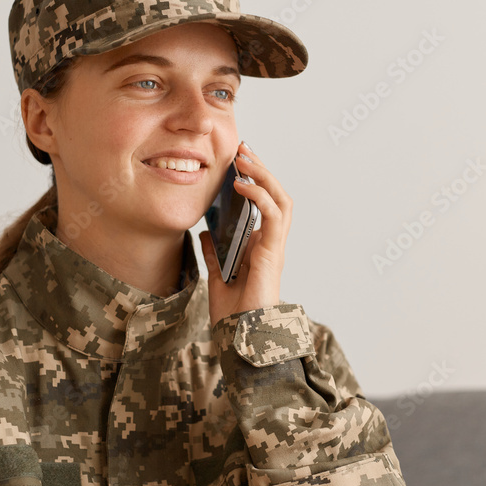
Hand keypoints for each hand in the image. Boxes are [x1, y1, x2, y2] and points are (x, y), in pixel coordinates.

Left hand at [198, 141, 291, 327]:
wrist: (240, 336)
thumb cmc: (234, 313)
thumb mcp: (217, 276)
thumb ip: (214, 253)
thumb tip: (205, 233)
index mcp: (261, 247)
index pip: (264, 204)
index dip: (255, 179)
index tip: (238, 159)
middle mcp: (271, 243)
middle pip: (276, 196)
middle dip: (261, 169)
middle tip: (243, 148)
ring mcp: (274, 247)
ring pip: (280, 200)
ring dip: (263, 175)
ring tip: (244, 158)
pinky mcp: (272, 252)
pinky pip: (272, 215)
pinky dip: (259, 195)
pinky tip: (242, 184)